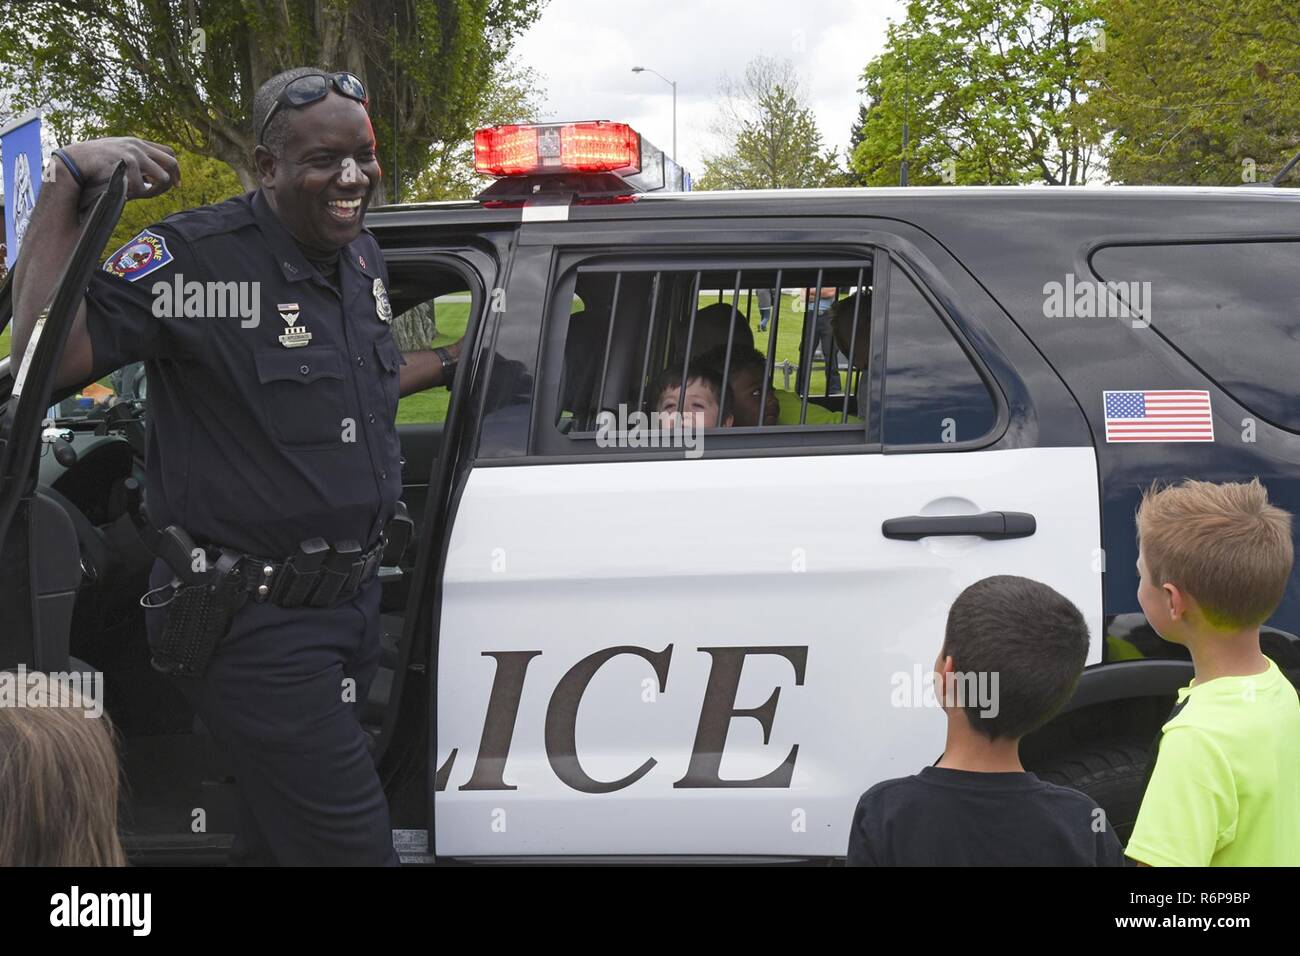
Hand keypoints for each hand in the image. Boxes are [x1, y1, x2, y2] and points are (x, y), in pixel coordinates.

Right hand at [61, 137, 180, 199]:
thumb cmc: (94, 163)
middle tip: (160, 192)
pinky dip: (136, 193)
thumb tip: (152, 180)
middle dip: (171, 180)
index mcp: (137, 143)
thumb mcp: (117, 156)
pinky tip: (124, 192)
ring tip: (136, 194)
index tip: (176, 184)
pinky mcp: (127, 162)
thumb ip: (134, 162)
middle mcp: (138, 145)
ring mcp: (134, 153)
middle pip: (171, 163)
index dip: (175, 169)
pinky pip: (142, 185)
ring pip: (161, 177)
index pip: (168, 152)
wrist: (75, 160)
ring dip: (153, 190)